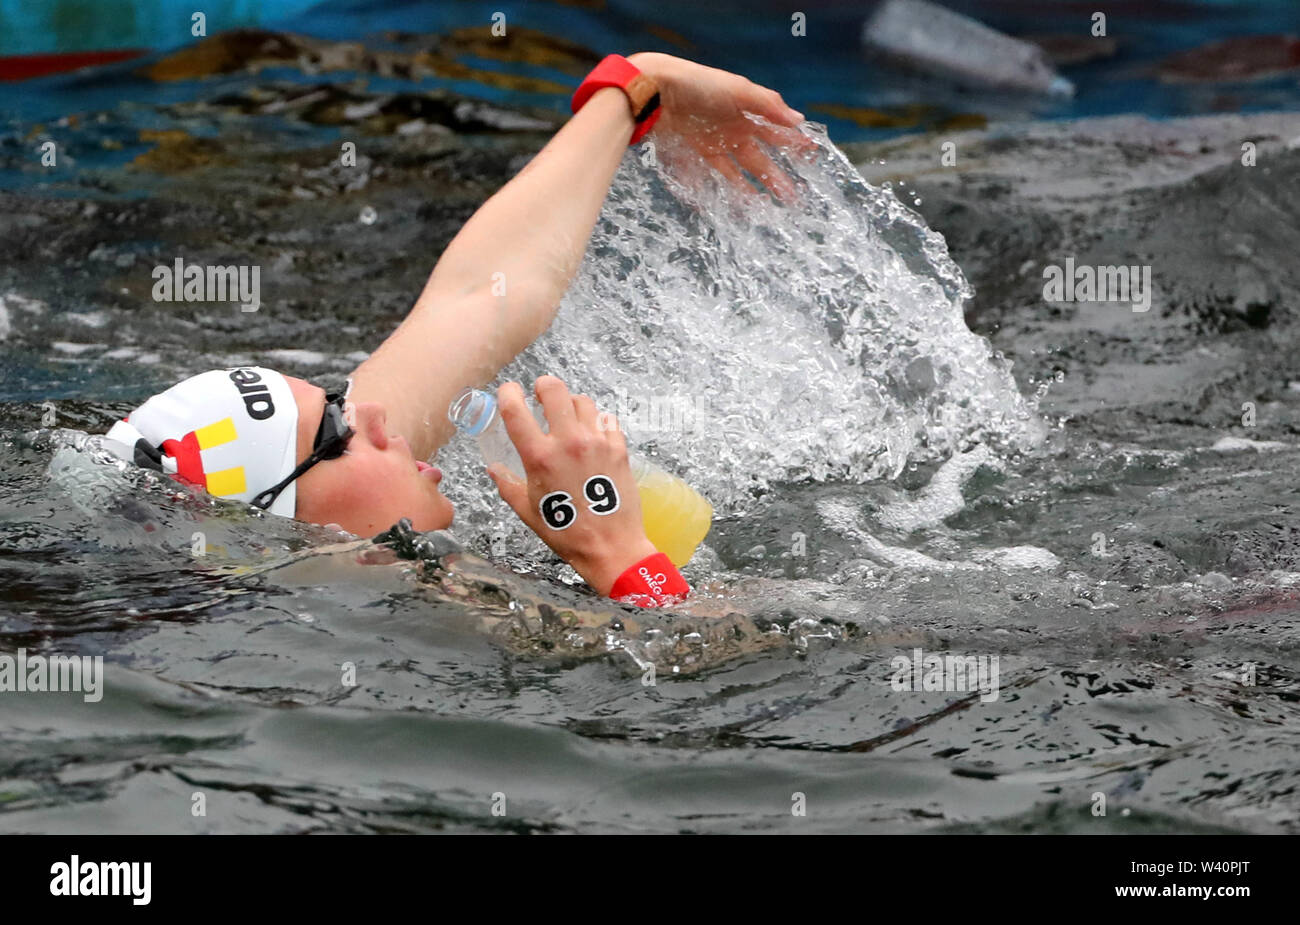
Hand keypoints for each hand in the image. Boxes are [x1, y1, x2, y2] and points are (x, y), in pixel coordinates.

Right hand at [487, 375, 657, 595]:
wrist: (610, 547)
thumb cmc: (565, 533)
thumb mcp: (527, 511)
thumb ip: (507, 484)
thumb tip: (494, 469)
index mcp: (539, 457)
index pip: (515, 410)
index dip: (508, 393)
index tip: (509, 391)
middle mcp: (568, 442)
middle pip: (555, 390)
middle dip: (544, 386)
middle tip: (541, 395)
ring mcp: (597, 442)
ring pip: (583, 401)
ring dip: (571, 404)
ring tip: (568, 417)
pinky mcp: (619, 448)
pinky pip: (607, 420)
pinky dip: (597, 422)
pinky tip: (593, 434)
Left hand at [628, 52, 811, 201]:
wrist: (656, 91)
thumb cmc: (700, 85)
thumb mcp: (738, 90)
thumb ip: (769, 106)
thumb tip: (799, 121)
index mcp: (749, 113)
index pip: (778, 133)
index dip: (795, 145)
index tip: (813, 159)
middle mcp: (735, 131)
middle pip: (760, 161)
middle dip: (778, 180)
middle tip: (795, 200)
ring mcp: (715, 145)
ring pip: (740, 174)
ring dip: (754, 191)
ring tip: (768, 210)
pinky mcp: (695, 156)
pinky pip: (714, 178)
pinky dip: (725, 192)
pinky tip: (736, 207)